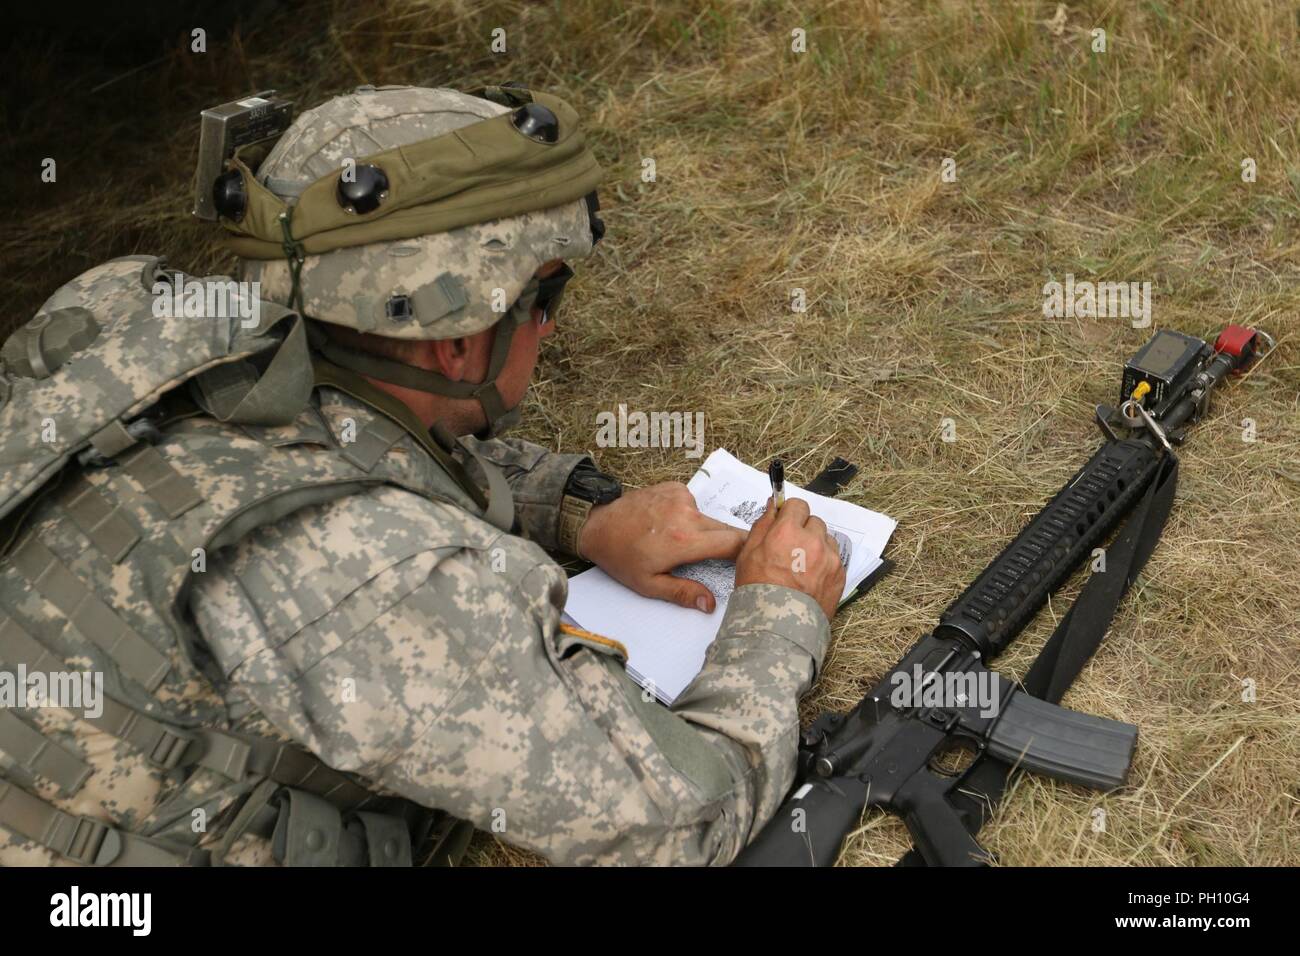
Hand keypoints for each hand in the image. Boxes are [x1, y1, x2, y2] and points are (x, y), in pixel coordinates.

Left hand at [578, 482, 746, 611]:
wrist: (598, 525)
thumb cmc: (622, 557)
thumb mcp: (650, 584)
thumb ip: (683, 593)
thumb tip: (709, 604)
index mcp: (685, 541)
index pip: (733, 543)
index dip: (745, 553)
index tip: (747, 562)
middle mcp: (687, 515)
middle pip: (726, 529)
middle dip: (726, 544)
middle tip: (717, 557)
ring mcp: (681, 497)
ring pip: (708, 518)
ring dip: (702, 530)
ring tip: (677, 540)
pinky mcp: (674, 488)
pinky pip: (692, 505)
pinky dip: (687, 515)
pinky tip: (667, 523)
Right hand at [734, 497, 845, 620]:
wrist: (776, 626)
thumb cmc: (757, 590)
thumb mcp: (748, 553)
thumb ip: (763, 525)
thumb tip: (773, 506)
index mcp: (788, 531)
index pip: (798, 505)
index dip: (790, 514)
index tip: (786, 523)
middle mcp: (812, 540)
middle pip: (814, 521)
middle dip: (804, 530)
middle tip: (791, 549)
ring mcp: (829, 558)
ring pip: (827, 539)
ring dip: (817, 546)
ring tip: (802, 566)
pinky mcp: (839, 574)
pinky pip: (835, 558)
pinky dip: (825, 563)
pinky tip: (811, 578)